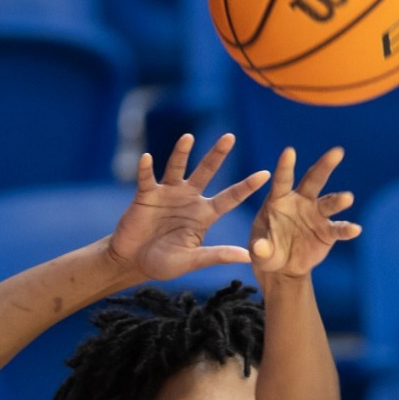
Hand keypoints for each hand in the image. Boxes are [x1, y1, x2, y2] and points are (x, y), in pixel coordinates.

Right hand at [106, 134, 268, 282]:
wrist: (133, 262)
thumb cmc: (164, 263)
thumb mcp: (193, 260)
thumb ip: (218, 255)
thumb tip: (249, 257)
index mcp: (204, 214)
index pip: (230, 197)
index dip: (246, 186)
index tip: (265, 174)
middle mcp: (189, 199)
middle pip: (206, 171)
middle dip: (217, 155)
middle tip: (230, 137)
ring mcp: (167, 194)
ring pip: (177, 168)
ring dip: (182, 153)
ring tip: (188, 137)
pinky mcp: (146, 195)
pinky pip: (146, 178)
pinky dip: (146, 169)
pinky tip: (147, 158)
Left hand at [248, 146, 360, 279]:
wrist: (282, 268)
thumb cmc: (265, 252)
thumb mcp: (259, 251)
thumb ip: (260, 248)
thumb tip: (260, 247)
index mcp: (279, 199)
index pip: (282, 180)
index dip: (285, 166)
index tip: (289, 151)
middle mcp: (300, 202)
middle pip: (313, 180)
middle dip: (325, 166)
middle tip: (337, 152)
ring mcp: (316, 215)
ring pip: (329, 202)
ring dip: (339, 200)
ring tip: (347, 198)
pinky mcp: (327, 231)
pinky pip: (338, 228)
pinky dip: (347, 229)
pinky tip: (355, 229)